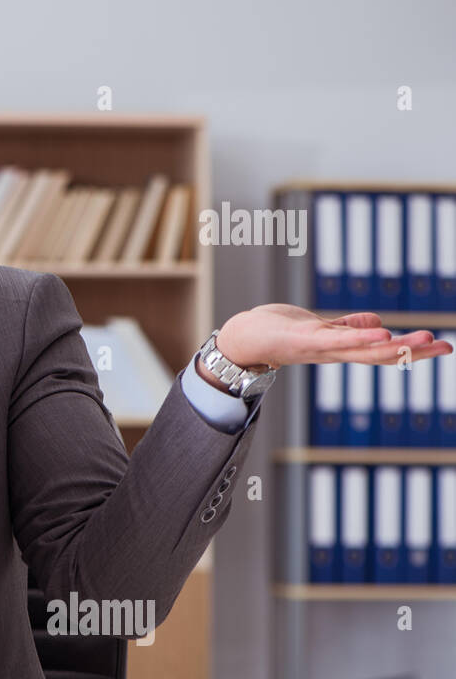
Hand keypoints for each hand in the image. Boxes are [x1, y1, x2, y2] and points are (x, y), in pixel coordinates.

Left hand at [194, 304, 453, 393]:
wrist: (243, 340)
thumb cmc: (279, 333)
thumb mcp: (320, 329)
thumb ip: (348, 327)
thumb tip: (378, 323)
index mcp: (341, 350)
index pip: (383, 353)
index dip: (413, 351)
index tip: (444, 346)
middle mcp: (334, 354)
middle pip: (380, 355)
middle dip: (414, 352)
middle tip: (446, 347)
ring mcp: (320, 348)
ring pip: (363, 350)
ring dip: (394, 346)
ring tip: (424, 340)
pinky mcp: (304, 338)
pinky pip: (336, 339)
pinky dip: (359, 337)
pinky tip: (382, 331)